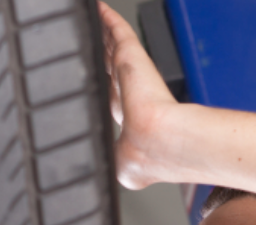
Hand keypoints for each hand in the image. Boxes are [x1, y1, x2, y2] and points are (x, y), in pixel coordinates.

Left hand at [99, 1, 180, 188]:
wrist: (157, 143)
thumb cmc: (143, 156)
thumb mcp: (123, 168)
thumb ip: (115, 162)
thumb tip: (117, 176)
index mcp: (132, 126)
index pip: (116, 102)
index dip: (110, 92)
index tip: (105, 86)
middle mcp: (131, 99)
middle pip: (113, 72)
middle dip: (106, 58)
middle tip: (98, 44)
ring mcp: (131, 76)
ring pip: (114, 50)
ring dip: (108, 38)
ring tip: (101, 23)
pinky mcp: (130, 57)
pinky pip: (118, 32)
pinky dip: (110, 21)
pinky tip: (101, 10)